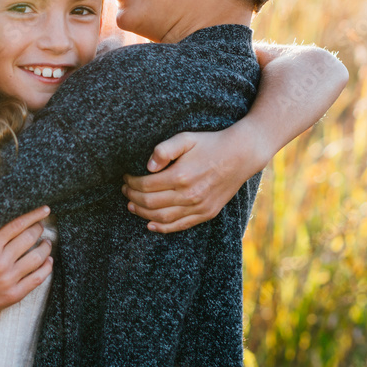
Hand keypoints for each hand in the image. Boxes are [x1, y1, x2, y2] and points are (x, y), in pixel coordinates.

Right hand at [0, 205, 53, 321]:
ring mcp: (8, 280)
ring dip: (45, 248)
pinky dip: (46, 268)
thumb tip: (17, 227)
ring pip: (37, 258)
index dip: (33, 216)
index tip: (45, 210)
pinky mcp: (14, 295)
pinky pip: (38, 279)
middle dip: (38, 230)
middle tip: (41, 227)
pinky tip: (48, 262)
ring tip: (46, 243)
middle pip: (28, 239)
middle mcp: (0, 263)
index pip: (17, 226)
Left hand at [122, 129, 265, 233]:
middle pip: (150, 203)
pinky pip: (181, 226)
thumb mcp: (186, 138)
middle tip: (124, 191)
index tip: (125, 177)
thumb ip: (164, 149)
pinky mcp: (207, 213)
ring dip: (142, 214)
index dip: (131, 183)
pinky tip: (150, 224)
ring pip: (162, 218)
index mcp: (181, 176)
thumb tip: (148, 166)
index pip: (145, 186)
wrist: (241, 155)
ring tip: (131, 206)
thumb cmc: (210, 144)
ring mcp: (199, 207)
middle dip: (132, 198)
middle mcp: (189, 195)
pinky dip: (163, 228)